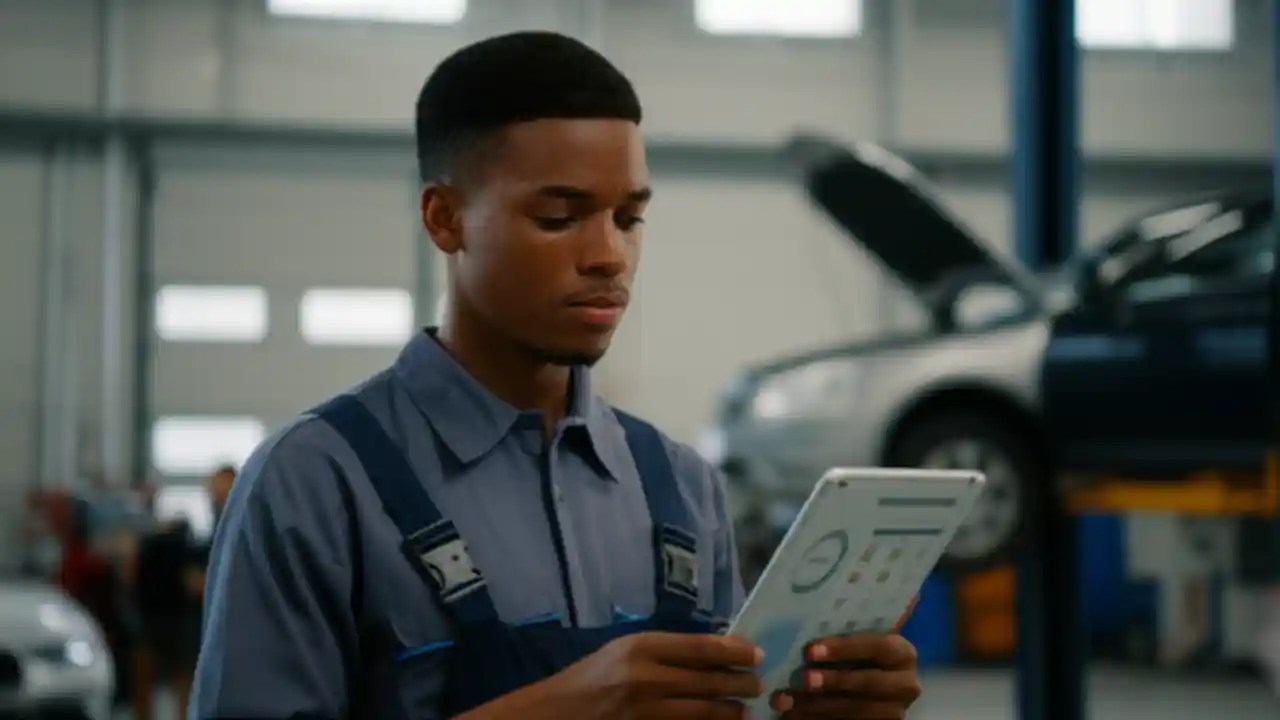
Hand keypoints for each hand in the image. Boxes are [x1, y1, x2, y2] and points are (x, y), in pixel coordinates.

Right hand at [461, 632, 764, 719]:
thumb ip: (664, 650)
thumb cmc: (592, 678)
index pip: (701, 647)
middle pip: (709, 680)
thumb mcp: (624, 650)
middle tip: (759, 683)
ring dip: (732, 710)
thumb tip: (714, 650)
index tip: (756, 653)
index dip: (734, 651)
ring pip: (705, 711)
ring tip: (746, 708)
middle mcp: (646, 678)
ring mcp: (647, 712)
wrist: (556, 714)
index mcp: (641, 647)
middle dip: (740, 683)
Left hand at [770, 634, 921, 718]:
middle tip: (802, 679)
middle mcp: (906, 684)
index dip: (845, 648)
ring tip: (785, 700)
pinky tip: (793, 715)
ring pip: (855, 710)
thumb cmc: (859, 654)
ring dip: (816, 706)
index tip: (810, 651)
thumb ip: (844, 635)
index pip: (878, 647)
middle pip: (868, 683)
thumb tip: (803, 627)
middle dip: (833, 681)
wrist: (874, 687)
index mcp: (902, 653)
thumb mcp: (859, 643)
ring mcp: (896, 711)